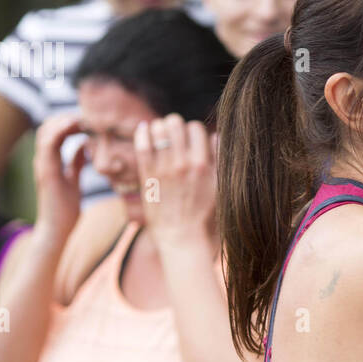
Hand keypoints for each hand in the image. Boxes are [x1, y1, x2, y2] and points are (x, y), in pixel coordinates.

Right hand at [32, 113, 87, 245]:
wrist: (57, 230)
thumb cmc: (65, 209)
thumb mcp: (74, 181)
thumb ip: (76, 163)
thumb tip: (83, 146)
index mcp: (50, 162)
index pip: (53, 132)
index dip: (67, 122)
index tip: (85, 118)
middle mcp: (43, 161)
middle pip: (47, 128)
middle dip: (65, 117)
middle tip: (85, 115)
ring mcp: (42, 166)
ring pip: (46, 132)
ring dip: (63, 121)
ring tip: (81, 117)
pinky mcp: (46, 173)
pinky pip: (49, 145)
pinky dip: (60, 132)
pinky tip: (75, 126)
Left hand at [133, 115, 216, 245]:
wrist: (183, 238)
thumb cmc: (204, 216)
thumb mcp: (220, 188)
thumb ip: (218, 160)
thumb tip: (215, 137)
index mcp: (202, 165)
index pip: (195, 128)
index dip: (193, 130)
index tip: (191, 138)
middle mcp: (182, 164)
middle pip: (175, 124)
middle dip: (175, 124)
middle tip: (174, 132)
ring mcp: (163, 169)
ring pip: (158, 130)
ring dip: (159, 128)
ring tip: (160, 134)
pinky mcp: (148, 176)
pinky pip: (142, 146)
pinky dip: (143, 134)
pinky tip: (145, 131)